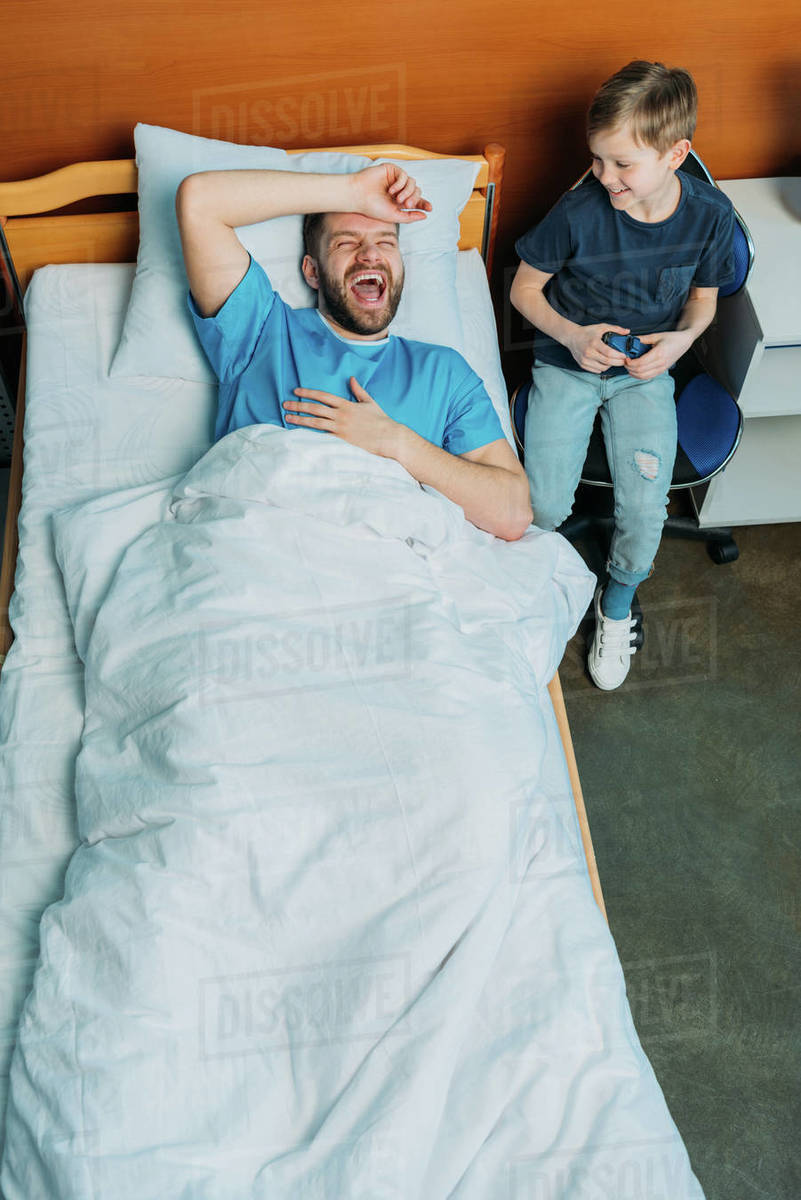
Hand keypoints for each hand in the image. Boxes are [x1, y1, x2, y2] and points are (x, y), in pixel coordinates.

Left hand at [283, 377, 402, 457]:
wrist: (388, 437)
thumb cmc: (380, 420)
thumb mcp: (369, 402)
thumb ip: (358, 390)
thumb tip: (351, 379)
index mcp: (347, 405)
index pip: (323, 396)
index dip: (308, 393)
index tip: (296, 391)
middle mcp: (341, 416)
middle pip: (315, 409)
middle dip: (299, 406)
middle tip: (285, 404)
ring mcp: (340, 429)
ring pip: (315, 423)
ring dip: (300, 419)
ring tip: (287, 418)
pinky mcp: (341, 441)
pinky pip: (323, 436)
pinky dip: (310, 434)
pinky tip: (300, 433)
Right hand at [353, 163, 431, 224]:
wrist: (358, 196)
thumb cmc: (373, 208)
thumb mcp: (393, 216)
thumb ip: (409, 217)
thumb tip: (425, 216)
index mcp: (400, 202)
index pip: (416, 201)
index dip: (424, 204)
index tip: (429, 208)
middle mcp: (399, 190)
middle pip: (417, 192)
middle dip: (414, 199)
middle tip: (406, 205)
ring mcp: (396, 179)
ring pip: (413, 183)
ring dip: (408, 192)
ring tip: (398, 199)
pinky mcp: (392, 170)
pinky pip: (404, 175)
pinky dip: (400, 183)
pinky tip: (392, 190)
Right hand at [567, 324, 629, 373]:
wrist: (572, 337)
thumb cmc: (587, 332)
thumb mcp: (601, 327)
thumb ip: (615, 329)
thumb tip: (627, 331)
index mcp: (594, 343)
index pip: (609, 353)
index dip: (618, 356)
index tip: (624, 355)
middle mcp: (588, 352)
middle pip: (607, 362)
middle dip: (618, 362)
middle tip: (623, 361)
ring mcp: (585, 360)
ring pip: (602, 368)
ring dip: (610, 366)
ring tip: (613, 361)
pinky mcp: (583, 365)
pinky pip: (596, 370)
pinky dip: (603, 368)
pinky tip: (605, 362)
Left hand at [624, 329, 693, 378]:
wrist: (684, 342)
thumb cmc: (671, 337)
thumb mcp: (656, 335)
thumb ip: (643, 339)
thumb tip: (630, 340)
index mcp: (659, 353)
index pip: (641, 363)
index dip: (631, 363)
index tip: (626, 358)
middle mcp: (661, 362)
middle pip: (641, 371)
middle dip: (630, 368)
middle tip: (625, 362)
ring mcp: (662, 368)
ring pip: (644, 376)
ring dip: (634, 373)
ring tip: (629, 367)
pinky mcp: (662, 370)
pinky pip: (649, 377)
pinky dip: (640, 376)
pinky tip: (635, 371)